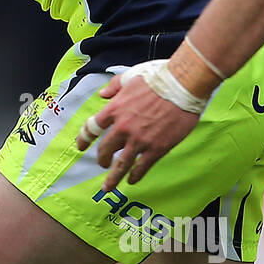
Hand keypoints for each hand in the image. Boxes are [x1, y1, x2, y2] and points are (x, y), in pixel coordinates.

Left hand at [79, 70, 200, 190]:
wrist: (182, 85)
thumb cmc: (157, 77)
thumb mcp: (129, 76)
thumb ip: (114, 86)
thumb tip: (102, 94)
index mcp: (114, 109)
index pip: (92, 128)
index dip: (84, 139)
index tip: (80, 146)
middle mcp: (123, 126)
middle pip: (105, 149)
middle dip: (102, 159)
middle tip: (102, 164)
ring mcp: (139, 139)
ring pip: (121, 164)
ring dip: (113, 177)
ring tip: (108, 186)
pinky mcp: (157, 148)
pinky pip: (142, 167)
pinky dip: (135, 176)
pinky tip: (132, 180)